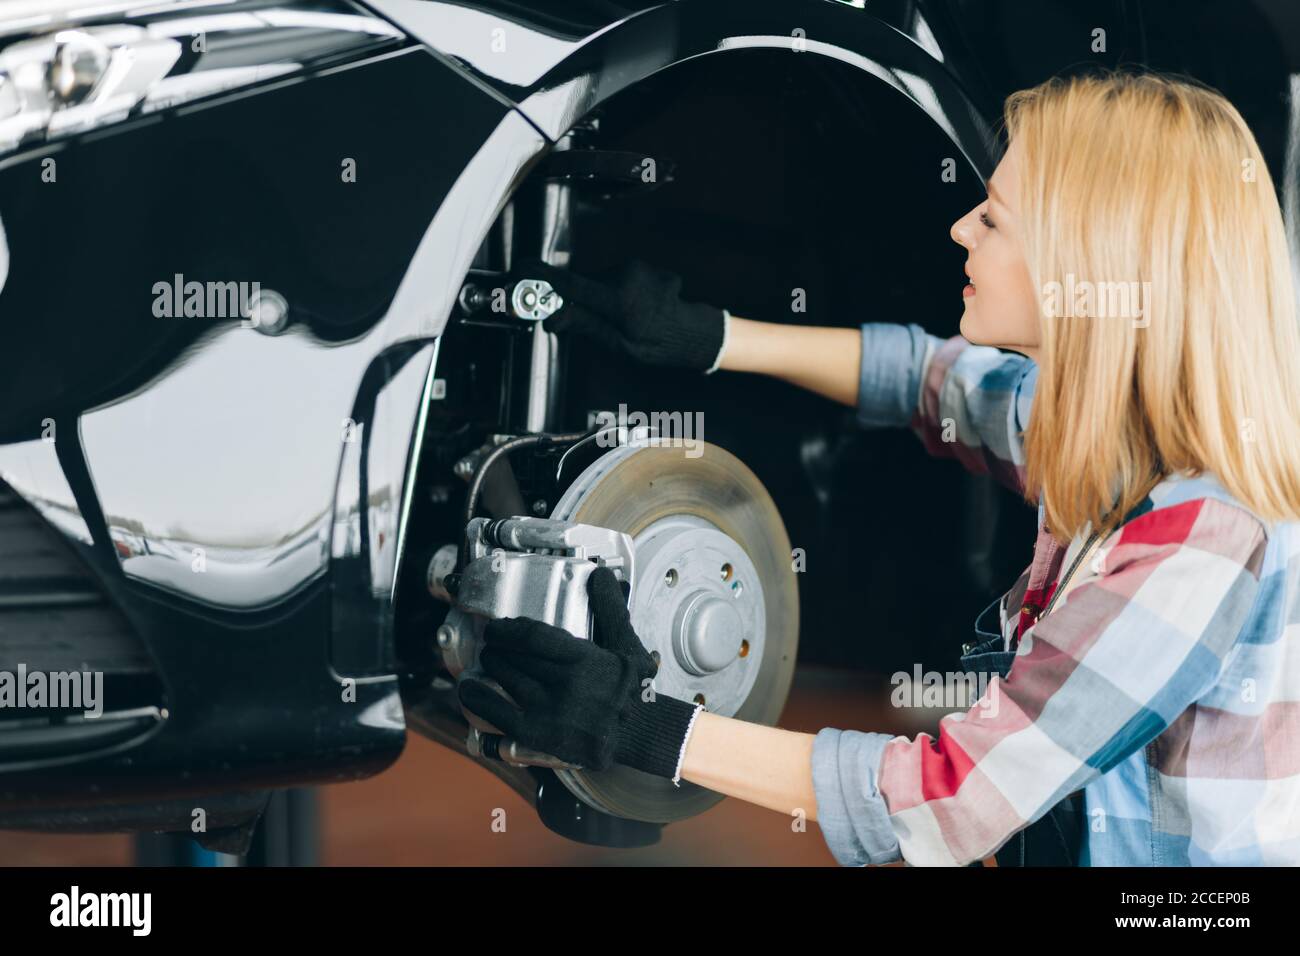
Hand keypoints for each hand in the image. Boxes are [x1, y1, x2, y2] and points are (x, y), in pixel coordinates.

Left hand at [457, 565, 702, 777]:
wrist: (637, 735)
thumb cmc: (629, 689)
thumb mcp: (628, 646)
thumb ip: (612, 610)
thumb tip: (601, 575)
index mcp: (586, 660)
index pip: (534, 637)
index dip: (509, 629)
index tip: (499, 627)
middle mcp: (567, 685)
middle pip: (517, 657)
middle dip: (499, 646)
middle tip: (493, 642)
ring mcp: (552, 711)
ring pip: (508, 679)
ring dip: (493, 665)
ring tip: (490, 659)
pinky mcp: (540, 735)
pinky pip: (501, 714)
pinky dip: (480, 700)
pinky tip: (468, 689)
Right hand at [512, 258, 728, 372]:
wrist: (693, 332)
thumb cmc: (659, 344)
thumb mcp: (619, 345)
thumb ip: (585, 326)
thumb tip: (552, 317)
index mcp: (619, 299)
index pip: (571, 284)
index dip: (541, 278)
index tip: (521, 272)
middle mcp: (627, 275)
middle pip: (585, 284)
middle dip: (581, 301)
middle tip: (597, 325)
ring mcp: (636, 267)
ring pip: (600, 282)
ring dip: (603, 299)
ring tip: (626, 321)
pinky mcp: (641, 265)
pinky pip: (617, 278)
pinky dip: (618, 293)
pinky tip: (637, 309)